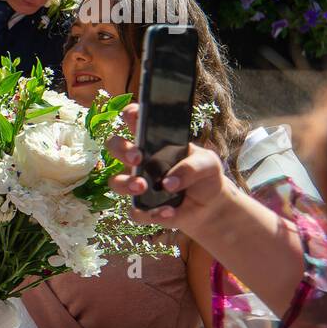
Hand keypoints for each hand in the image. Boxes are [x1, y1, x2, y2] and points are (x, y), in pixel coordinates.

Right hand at [106, 104, 229, 235]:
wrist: (212, 207)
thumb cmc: (206, 177)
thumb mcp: (209, 163)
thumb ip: (192, 167)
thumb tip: (167, 183)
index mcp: (154, 142)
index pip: (134, 120)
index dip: (130, 114)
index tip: (133, 116)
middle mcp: (140, 160)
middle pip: (114, 146)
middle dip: (120, 149)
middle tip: (137, 158)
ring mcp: (138, 183)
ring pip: (115, 181)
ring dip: (125, 184)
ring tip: (142, 187)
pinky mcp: (142, 207)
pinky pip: (134, 211)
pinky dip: (150, 213)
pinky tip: (167, 212)